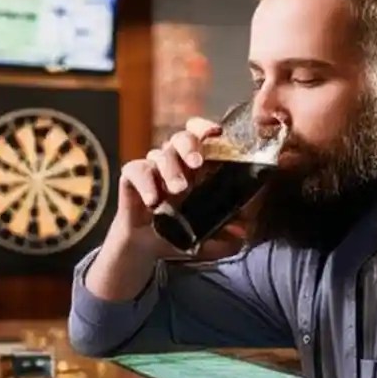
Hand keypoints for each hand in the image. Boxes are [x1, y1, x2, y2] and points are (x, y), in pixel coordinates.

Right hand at [115, 117, 220, 250]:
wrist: (148, 247)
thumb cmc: (184, 234)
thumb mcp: (212, 240)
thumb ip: (230, 236)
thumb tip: (243, 231)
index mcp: (200, 167)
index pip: (204, 136)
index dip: (208, 130)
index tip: (217, 133)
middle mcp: (177, 161)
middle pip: (183, 137)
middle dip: (190, 145)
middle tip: (197, 162)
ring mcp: (155, 167)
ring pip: (162, 154)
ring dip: (171, 169)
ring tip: (178, 190)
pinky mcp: (133, 177)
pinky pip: (137, 169)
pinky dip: (146, 183)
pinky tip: (153, 201)